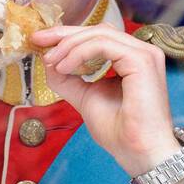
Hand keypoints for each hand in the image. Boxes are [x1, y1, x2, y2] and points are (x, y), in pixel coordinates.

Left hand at [32, 25, 181, 178]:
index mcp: (131, 59)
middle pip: (98, 30)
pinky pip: (103, 45)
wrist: (139, 152)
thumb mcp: (86, 98)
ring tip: (52, 62)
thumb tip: (48, 63)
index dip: (68, 36)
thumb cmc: (120, 132)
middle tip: (39, 41)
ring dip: (69, 46)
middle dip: (64, 34)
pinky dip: (79, 53)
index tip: (41, 41)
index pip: (98, 37)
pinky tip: (65, 67)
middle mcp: (141, 52)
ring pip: (99, 35)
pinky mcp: (142, 61)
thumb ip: (69, 80)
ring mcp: (144, 55)